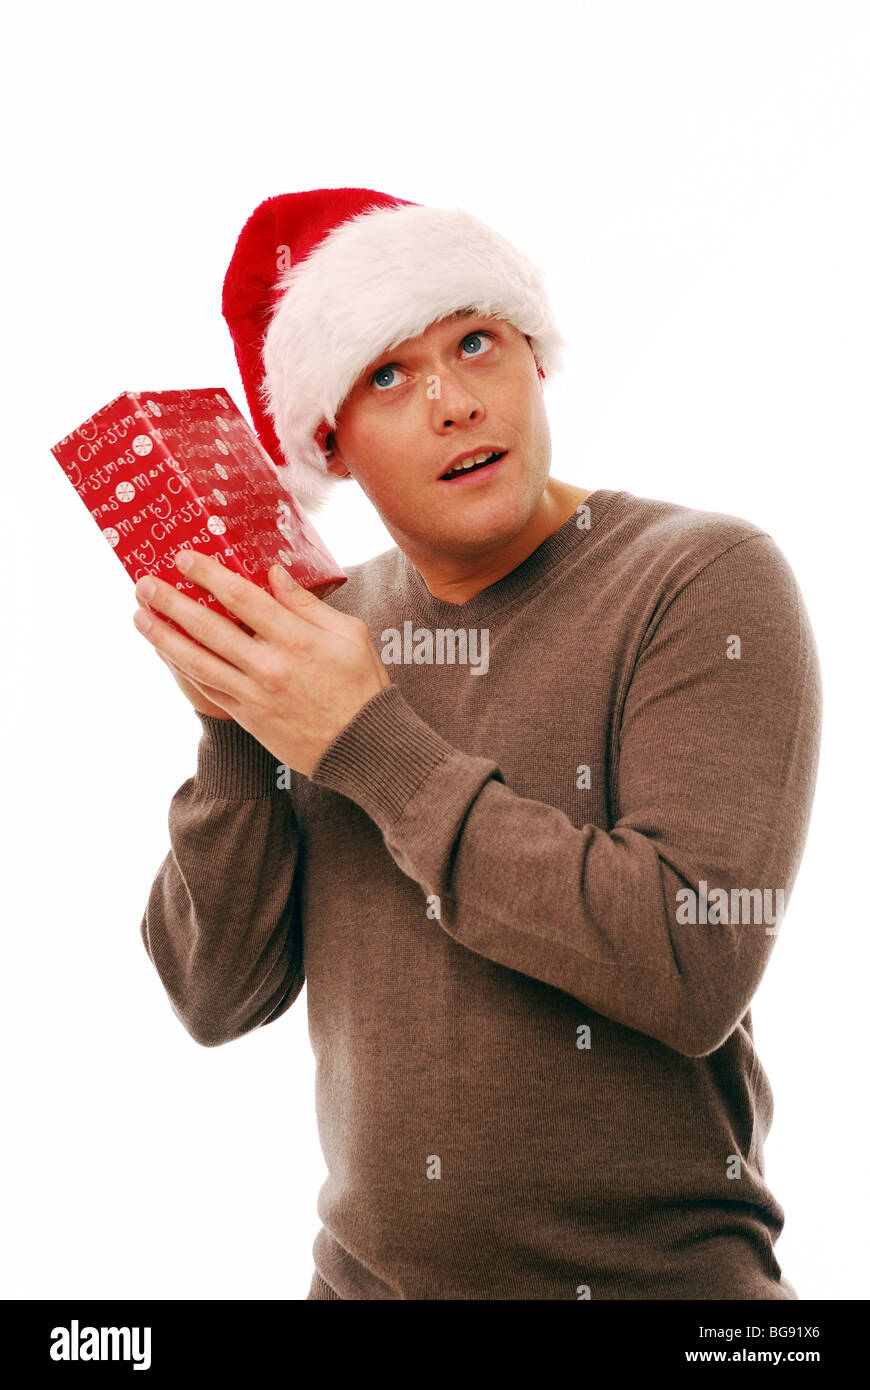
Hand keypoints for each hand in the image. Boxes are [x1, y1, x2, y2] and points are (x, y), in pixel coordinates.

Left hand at [133, 552, 391, 775]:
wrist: (363, 746)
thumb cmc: (362, 686)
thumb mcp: (350, 635)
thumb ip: (308, 605)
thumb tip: (274, 575)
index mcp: (297, 639)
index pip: (243, 599)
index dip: (209, 575)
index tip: (184, 558)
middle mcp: (270, 666)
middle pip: (209, 628)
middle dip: (172, 602)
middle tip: (144, 584)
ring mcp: (255, 694)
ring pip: (198, 661)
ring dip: (163, 637)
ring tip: (139, 616)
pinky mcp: (248, 716)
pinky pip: (207, 687)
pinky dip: (182, 667)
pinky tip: (166, 651)